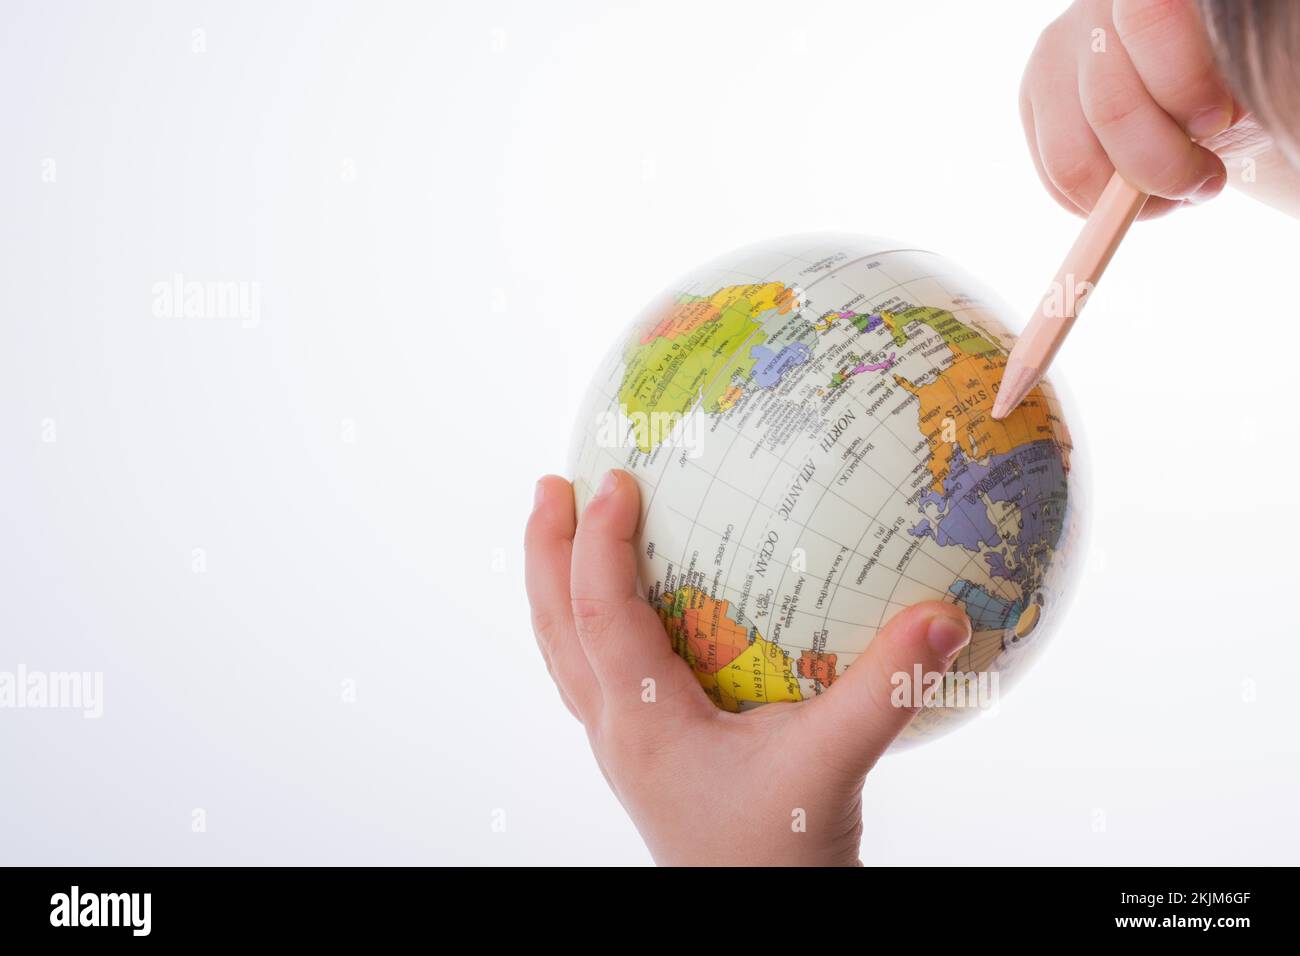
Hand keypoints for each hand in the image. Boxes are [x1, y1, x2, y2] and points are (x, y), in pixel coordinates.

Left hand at [525, 469, 971, 865]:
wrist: (763, 922)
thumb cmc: (782, 858)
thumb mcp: (834, 767)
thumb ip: (884, 690)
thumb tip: (942, 615)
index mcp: (641, 720)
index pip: (599, 613)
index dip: (598, 543)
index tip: (613, 479)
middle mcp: (617, 729)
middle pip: (555, 626)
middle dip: (546, 552)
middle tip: (551, 482)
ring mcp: (625, 745)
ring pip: (566, 652)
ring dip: (557, 586)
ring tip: (561, 528)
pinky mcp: (647, 756)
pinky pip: (598, 675)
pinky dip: (594, 625)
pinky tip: (631, 610)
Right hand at [1020, 0, 1276, 218]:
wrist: (1193, 74)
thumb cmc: (1231, 76)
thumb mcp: (1242, 76)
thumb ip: (1228, 86)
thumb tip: (1201, 130)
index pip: (1150, 20)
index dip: (1183, 85)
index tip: (1215, 125)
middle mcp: (1092, 14)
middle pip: (1109, 106)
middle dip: (1162, 165)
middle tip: (1204, 182)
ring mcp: (1053, 57)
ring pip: (1072, 159)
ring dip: (1127, 199)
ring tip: (1170, 196)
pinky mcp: (1032, 99)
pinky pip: (1054, 179)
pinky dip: (1097, 205)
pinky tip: (1136, 193)